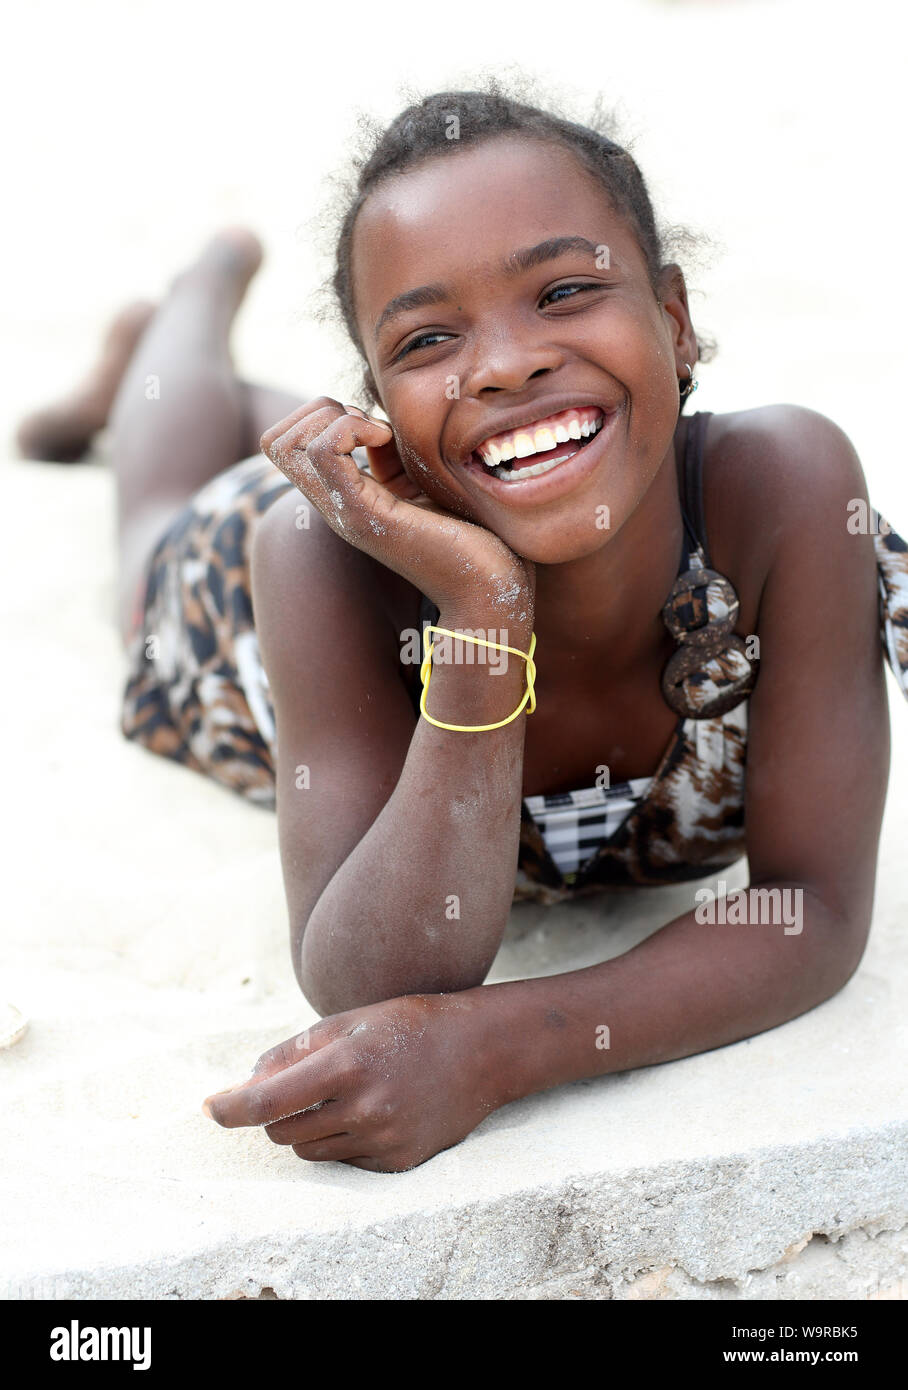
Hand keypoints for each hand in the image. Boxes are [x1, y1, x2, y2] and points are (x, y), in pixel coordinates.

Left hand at [202, 992, 501, 1171]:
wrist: (481, 1050)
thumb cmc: (409, 1024)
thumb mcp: (350, 1021)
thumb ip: (295, 1051)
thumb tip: (246, 1082)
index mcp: (346, 1065)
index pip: (265, 1102)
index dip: (228, 1108)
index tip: (208, 1108)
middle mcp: (363, 1107)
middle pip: (281, 1132)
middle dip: (276, 1113)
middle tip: (297, 1087)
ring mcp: (382, 1139)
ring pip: (309, 1151)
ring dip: (306, 1128)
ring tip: (340, 1095)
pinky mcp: (397, 1161)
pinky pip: (343, 1160)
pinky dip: (341, 1139)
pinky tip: (372, 1110)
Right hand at [260, 398, 534, 618]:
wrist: (490, 587)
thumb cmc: (471, 537)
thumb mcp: (420, 484)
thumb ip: (392, 457)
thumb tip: (376, 425)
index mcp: (344, 499)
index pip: (286, 445)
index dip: (322, 416)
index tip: (373, 427)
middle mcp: (334, 508)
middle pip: (274, 441)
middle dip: (320, 411)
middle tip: (372, 428)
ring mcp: (343, 513)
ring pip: (286, 443)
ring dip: (333, 418)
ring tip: (379, 435)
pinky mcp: (363, 516)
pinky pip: (323, 452)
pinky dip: (351, 429)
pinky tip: (387, 441)